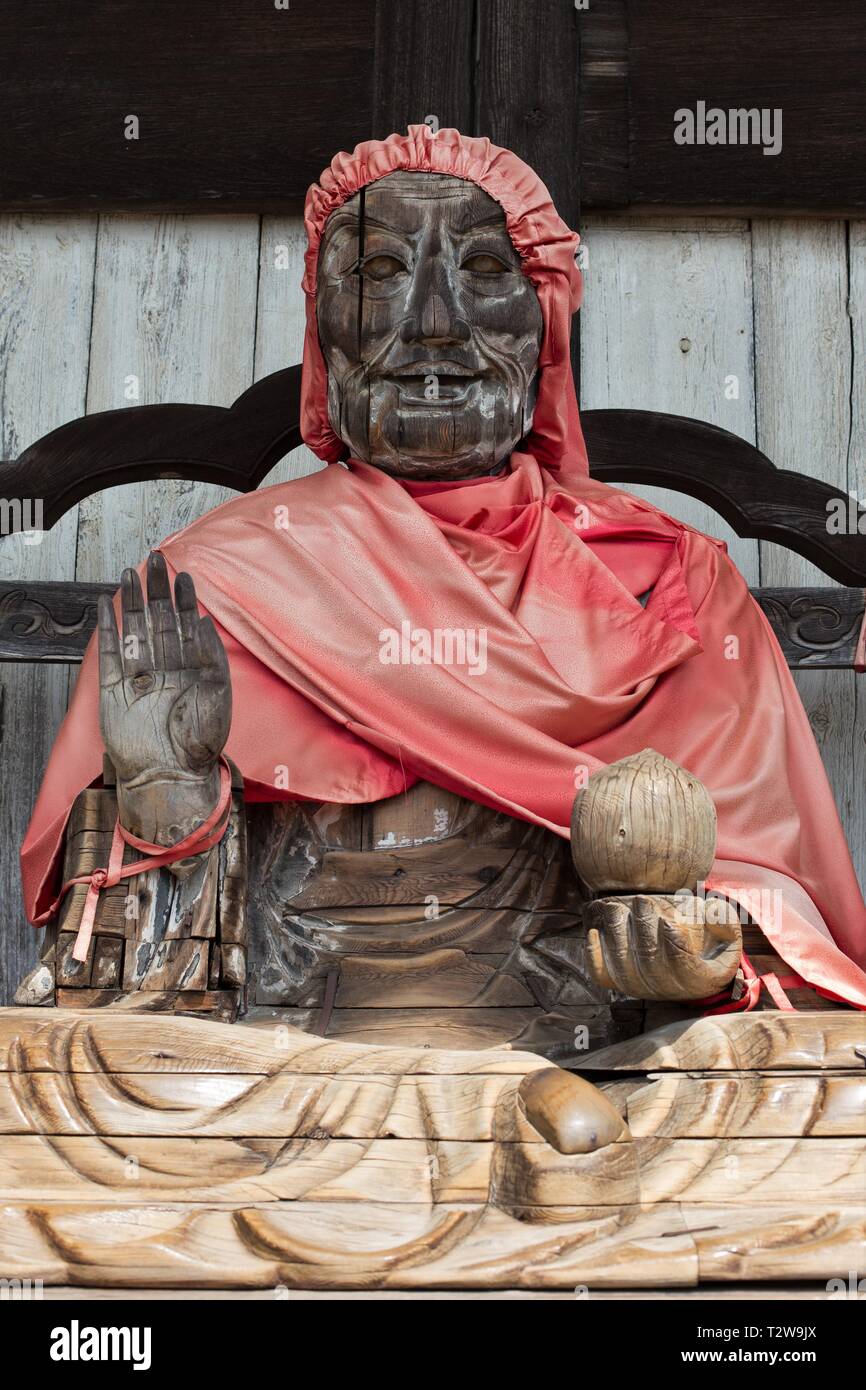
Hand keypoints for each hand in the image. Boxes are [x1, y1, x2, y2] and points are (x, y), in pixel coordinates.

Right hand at [98, 552, 231, 844]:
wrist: (170, 776)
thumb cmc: (201, 742)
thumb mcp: (217, 694)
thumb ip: (210, 656)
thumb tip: (202, 620)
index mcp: (192, 669)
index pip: (186, 624)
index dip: (184, 599)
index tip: (183, 574)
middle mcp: (165, 669)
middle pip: (158, 620)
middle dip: (157, 589)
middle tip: (155, 558)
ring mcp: (138, 677)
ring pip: (134, 630)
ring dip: (131, 602)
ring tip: (129, 574)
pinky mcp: (114, 690)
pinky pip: (110, 653)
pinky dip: (109, 630)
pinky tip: (108, 607)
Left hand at [584, 892, 741, 1000]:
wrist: (688, 960)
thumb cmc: (708, 940)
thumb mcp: (727, 931)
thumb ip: (724, 920)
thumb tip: (708, 910)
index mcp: (699, 980)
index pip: (684, 968)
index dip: (674, 946)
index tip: (668, 920)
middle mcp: (668, 990)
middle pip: (650, 965)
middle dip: (644, 931)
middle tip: (641, 901)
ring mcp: (641, 988)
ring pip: (624, 968)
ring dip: (617, 936)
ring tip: (615, 908)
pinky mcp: (619, 982)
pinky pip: (601, 975)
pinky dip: (594, 956)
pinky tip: (593, 932)